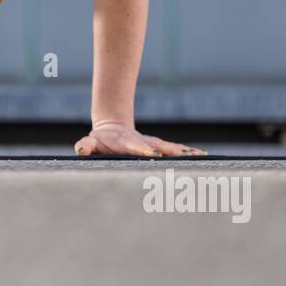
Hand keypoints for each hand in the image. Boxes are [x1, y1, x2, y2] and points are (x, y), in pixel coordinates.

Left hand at [74, 122, 206, 157]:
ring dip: (186, 152)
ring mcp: (154, 144)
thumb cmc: (100, 141)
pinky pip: (175, 150)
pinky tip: (203, 156)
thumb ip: (86, 146)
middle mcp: (144, 142)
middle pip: (161, 146)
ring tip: (202, 155)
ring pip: (171, 147)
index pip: (137, 147)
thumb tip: (81, 149)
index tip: (154, 154)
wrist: (111, 129)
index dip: (144, 150)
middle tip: (188, 155)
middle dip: (173, 151)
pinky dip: (188, 153)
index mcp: (128, 143)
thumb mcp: (90, 143)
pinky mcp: (160, 147)